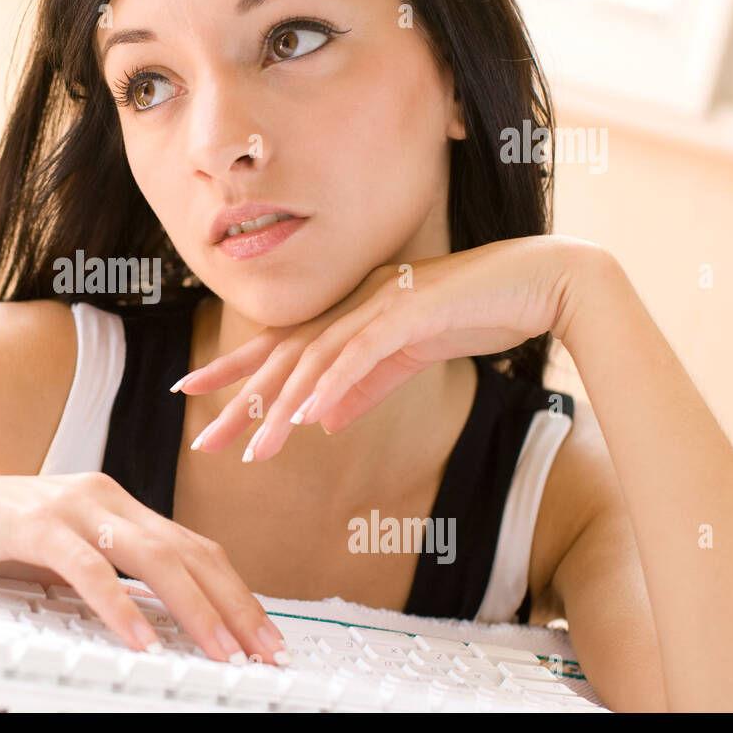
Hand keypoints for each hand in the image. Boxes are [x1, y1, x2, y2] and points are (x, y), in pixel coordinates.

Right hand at [0, 462, 289, 665]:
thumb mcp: (62, 550)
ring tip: (220, 650)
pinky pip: (89, 570)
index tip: (262, 632)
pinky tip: (139, 640)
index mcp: (115, 503)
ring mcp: (69, 507)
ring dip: (193, 609)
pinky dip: (120, 607)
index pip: (194, 545)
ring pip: (151, 557)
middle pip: (188, 551)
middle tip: (263, 649)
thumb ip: (106, 569)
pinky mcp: (32, 524)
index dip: (235, 590)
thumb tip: (156, 615)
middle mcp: (102, 497)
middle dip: (233, 604)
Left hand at [175, 235, 590, 462]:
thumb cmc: (478, 313)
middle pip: (284, 355)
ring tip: (255, 450)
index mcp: (350, 313)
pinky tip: (311, 415)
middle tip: (203, 439)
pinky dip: (335, 383)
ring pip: (317, 361)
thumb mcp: (409, 359)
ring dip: (284, 408)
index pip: (280, 344)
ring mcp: (380, 305)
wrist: (543, 283)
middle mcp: (354, 305)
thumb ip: (364, 387)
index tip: (189, 391)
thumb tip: (322, 422)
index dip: (233, 367)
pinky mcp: (412, 312)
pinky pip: (363, 354)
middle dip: (239, 397)